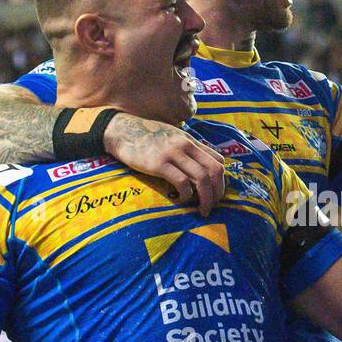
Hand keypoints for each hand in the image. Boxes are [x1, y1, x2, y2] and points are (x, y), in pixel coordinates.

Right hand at [104, 115, 225, 215]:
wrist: (120, 131)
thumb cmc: (144, 136)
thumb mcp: (170, 136)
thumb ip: (185, 148)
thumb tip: (198, 166)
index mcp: (190, 140)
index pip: (218, 160)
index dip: (221, 180)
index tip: (215, 193)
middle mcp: (186, 146)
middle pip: (215, 170)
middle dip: (218, 192)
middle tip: (213, 206)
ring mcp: (173, 154)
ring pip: (202, 178)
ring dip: (207, 198)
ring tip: (203, 210)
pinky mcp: (159, 164)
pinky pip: (182, 182)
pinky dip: (187, 195)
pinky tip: (183, 200)